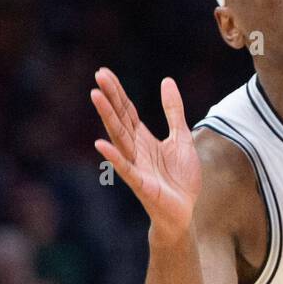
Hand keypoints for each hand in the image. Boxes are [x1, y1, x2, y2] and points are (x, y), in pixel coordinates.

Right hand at [91, 69, 200, 249]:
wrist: (186, 211)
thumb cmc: (180, 177)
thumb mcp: (181, 137)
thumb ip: (173, 111)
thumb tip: (167, 80)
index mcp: (143, 138)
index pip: (127, 110)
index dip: (117, 92)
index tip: (104, 72)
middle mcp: (135, 149)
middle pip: (120, 119)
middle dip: (110, 97)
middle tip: (98, 76)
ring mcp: (136, 165)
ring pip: (119, 137)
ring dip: (107, 117)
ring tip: (96, 97)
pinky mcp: (141, 183)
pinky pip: (125, 168)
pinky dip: (113, 156)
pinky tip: (100, 144)